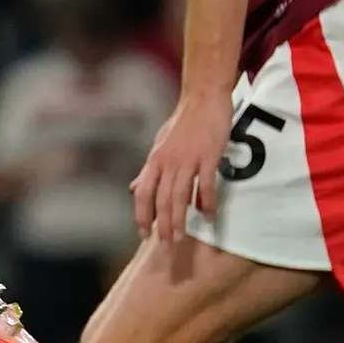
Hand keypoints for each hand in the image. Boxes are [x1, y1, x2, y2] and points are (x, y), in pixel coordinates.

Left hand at [131, 94, 232, 241]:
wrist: (202, 98)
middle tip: (165, 244)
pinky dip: (206, 202)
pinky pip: (206, 184)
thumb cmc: (182, 123)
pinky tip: (208, 216)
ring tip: (180, 237)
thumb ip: (149, 170)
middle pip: (161, 199)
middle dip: (162, 224)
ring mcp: (187, 159)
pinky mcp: (208, 155)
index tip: (143, 234)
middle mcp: (167, 162)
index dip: (142, 215)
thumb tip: (135, 189)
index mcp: (155, 160)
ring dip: (180, 219)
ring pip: (180, 195)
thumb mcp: (159, 145)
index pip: (143, 193)